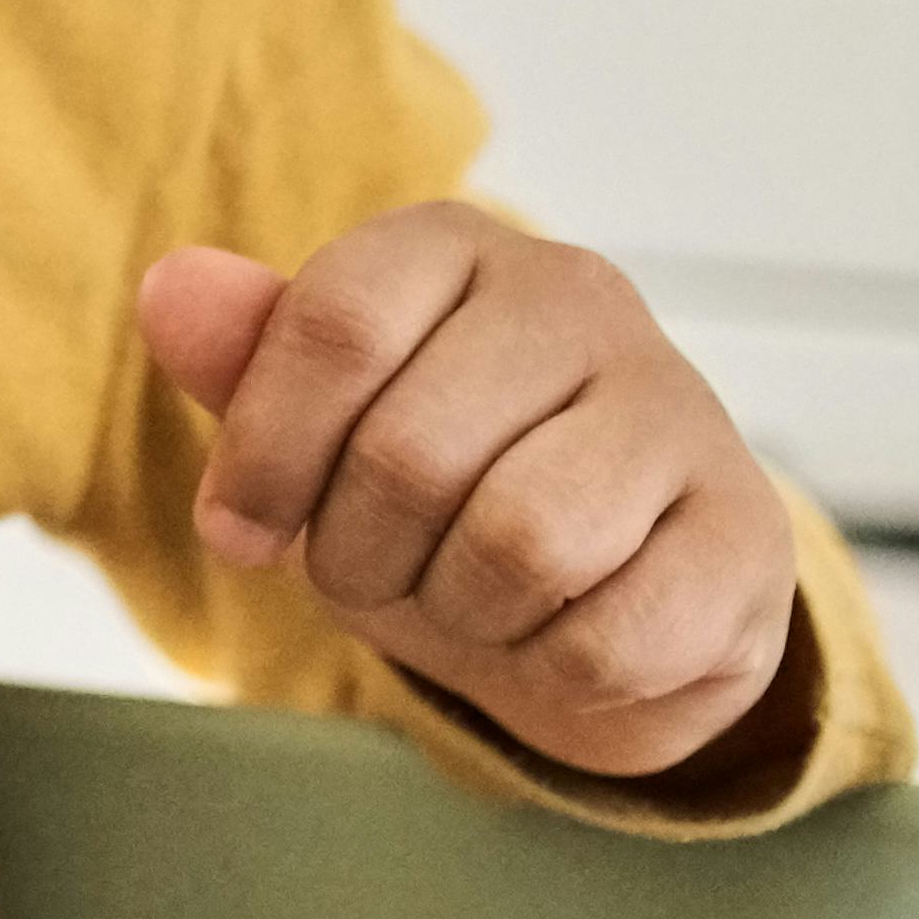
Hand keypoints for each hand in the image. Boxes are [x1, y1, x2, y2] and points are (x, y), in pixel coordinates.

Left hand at [141, 207, 807, 786]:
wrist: (605, 588)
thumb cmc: (442, 488)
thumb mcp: (322, 426)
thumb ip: (247, 360)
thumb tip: (172, 291)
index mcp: (456, 250)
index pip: (336, 323)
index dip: (265, 453)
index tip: (240, 530)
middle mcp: (580, 301)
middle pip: (410, 452)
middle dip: (359, 555)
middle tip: (375, 573)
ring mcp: (680, 410)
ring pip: (521, 544)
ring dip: (460, 613)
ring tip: (468, 598)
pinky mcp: (746, 534)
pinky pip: (610, 636)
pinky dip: (552, 668)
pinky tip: (558, 632)